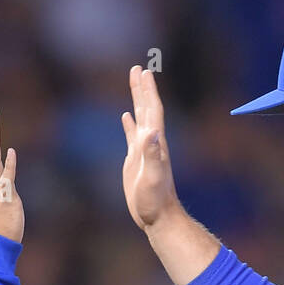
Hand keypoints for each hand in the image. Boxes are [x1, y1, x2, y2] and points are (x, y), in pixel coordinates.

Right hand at [121, 65, 181, 230]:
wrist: (157, 216)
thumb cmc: (155, 200)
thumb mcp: (153, 177)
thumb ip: (153, 154)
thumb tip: (151, 132)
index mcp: (155, 143)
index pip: (152, 110)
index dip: (148, 91)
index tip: (144, 72)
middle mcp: (150, 142)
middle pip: (146, 109)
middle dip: (142, 88)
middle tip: (137, 68)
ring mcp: (142, 151)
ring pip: (139, 118)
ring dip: (136, 100)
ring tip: (134, 83)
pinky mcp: (135, 160)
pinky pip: (132, 136)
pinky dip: (129, 124)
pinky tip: (126, 116)